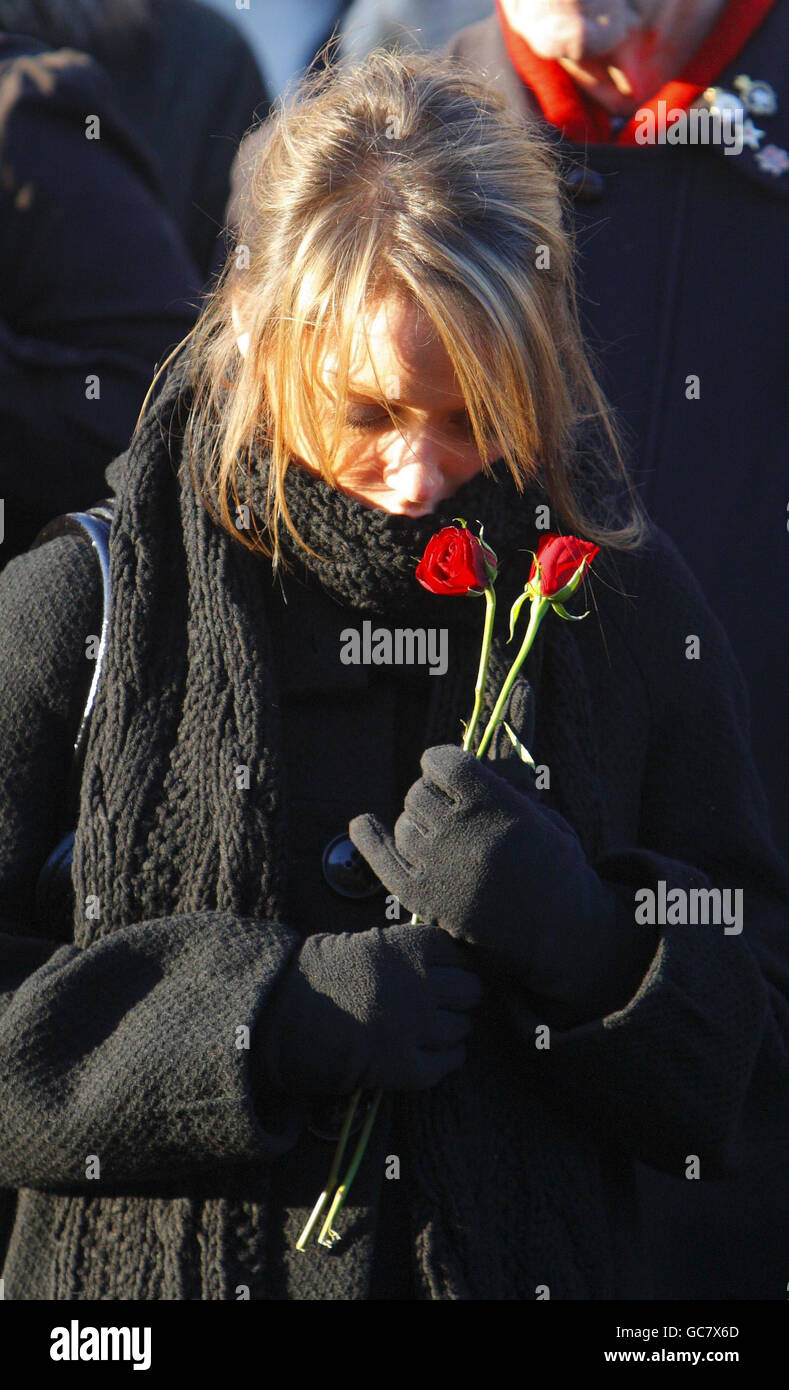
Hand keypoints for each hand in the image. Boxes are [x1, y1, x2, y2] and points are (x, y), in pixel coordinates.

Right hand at [259, 923, 483, 1096]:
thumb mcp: (365, 944)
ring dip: (453, 1029)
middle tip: (448, 1003)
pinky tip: (434, 1055)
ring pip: (463, 1027)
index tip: (449, 973)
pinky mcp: (405, 1066)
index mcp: (410, 947)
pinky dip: (446, 1060)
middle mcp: (420, 984)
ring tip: (434, 1031)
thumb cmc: (316, 975)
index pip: (460, 954)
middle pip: (471, 990)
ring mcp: (415, 1027)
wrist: (280, 1016)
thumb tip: (446, 962)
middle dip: (463, 997)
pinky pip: (447, 1063)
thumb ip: (407, 951)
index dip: (457, 966)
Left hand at [348, 735, 617, 1010]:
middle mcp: (462, 833)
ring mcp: (439, 867)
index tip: (443, 766)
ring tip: (437, 835)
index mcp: (497, 807)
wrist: (560, 937)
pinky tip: (362, 823)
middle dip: (429, 795)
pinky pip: (383, 861)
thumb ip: (505, 794)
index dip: (439, 760)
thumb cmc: (560, 873)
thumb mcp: (546, 820)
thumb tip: (465, 774)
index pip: (444, 763)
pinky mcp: (424, 899)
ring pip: (403, 827)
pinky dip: (369, 839)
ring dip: (415, 824)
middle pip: (419, 794)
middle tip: (444, 806)